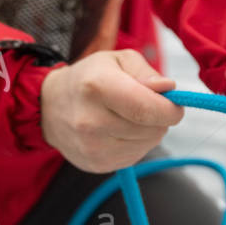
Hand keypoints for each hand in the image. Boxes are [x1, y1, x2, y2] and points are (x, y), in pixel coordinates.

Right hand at [41, 49, 183, 172]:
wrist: (50, 107)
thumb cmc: (89, 79)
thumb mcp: (117, 60)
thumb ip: (146, 72)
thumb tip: (168, 89)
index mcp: (97, 86)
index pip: (147, 108)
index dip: (170, 109)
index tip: (174, 105)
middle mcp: (91, 120)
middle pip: (151, 128)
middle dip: (160, 117)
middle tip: (146, 106)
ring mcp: (92, 147)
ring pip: (147, 144)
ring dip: (148, 131)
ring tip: (128, 117)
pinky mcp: (96, 164)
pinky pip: (135, 156)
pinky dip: (136, 144)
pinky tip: (120, 132)